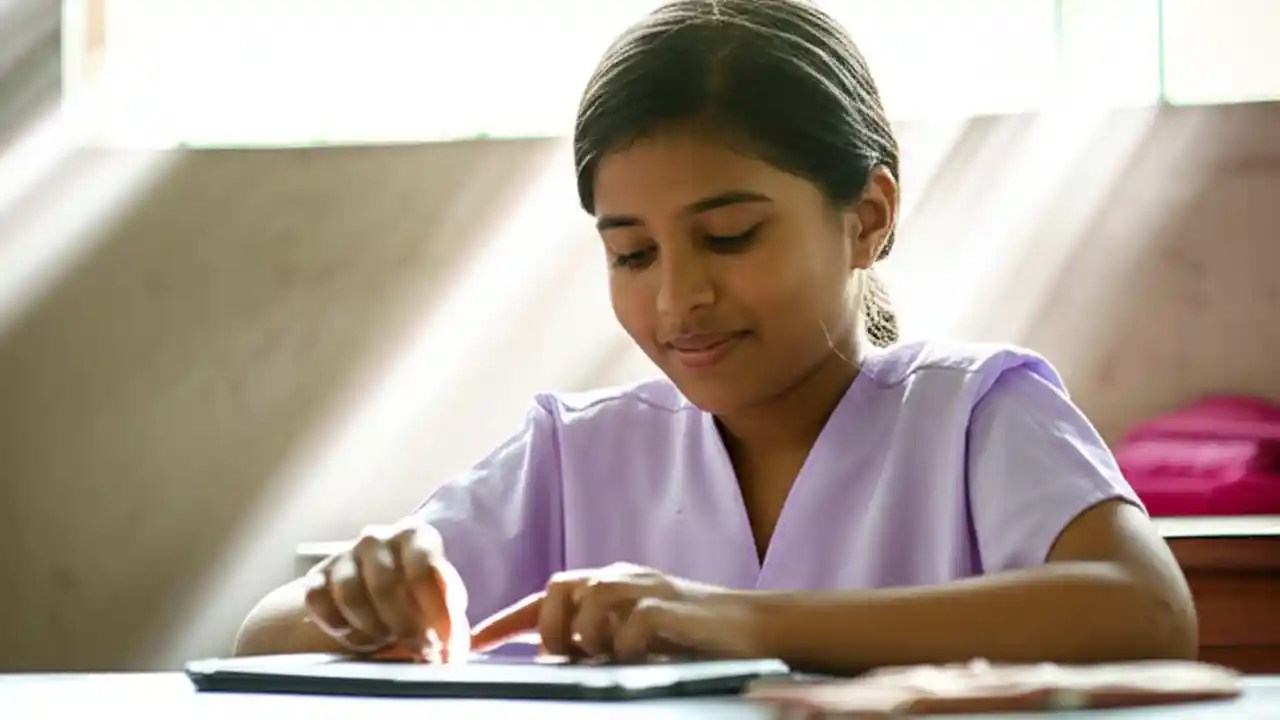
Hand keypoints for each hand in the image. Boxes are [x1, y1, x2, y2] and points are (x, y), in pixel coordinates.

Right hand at [302, 521, 468, 660]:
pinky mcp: (315, 577)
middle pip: (385, 584)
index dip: (435, 609)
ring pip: (350, 593)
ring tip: (387, 640)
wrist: (370, 596)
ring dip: (371, 627)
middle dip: (403, 625)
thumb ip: (450, 618)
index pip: (424, 567)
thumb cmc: (416, 598)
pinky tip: (358, 636)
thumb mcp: (441, 601)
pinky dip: (339, 627)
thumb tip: (454, 647)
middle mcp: (377, 538)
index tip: (443, 640)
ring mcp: (342, 555)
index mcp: (415, 535)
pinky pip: (319, 603)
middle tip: (418, 648)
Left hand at [471, 562, 760, 662]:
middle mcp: (621, 578)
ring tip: (615, 660)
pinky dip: (629, 649)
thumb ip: (598, 638)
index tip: (476, 643)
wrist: (756, 628)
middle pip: (558, 588)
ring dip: (593, 640)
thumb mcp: (637, 635)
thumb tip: (554, 659)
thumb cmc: (695, 638)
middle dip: (553, 629)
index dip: (508, 620)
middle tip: (572, 659)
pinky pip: (629, 626)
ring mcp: (645, 588)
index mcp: (610, 583)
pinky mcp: (668, 606)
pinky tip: (645, 660)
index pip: (546, 596)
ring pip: (589, 604)